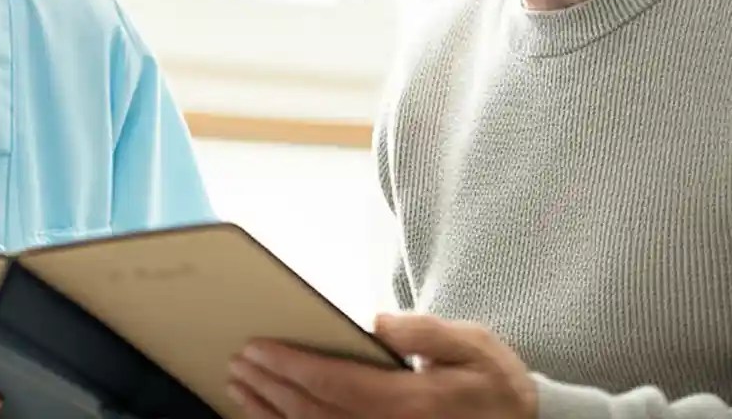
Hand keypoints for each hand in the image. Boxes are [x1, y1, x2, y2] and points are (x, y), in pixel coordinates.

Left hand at [226, 313, 537, 418]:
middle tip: (239, 361)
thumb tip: (375, 322)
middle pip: (314, 413)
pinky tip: (266, 416)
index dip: (293, 366)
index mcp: (411, 403)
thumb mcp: (471, 345)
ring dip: (269, 412)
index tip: (258, 348)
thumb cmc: (492, 383)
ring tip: (239, 386)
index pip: (337, 384)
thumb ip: (424, 332)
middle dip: (270, 386)